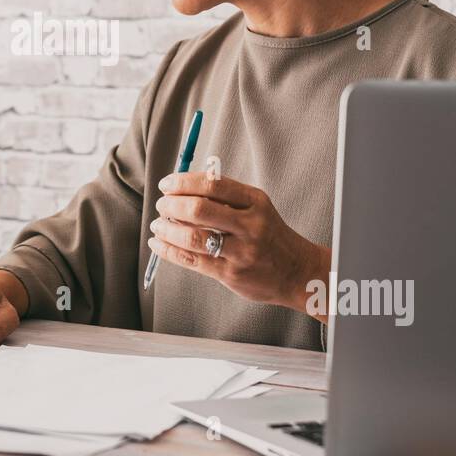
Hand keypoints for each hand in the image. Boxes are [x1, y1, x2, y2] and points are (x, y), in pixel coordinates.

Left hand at [147, 171, 330, 318]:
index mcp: (255, 201)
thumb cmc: (269, 235)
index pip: (213, 184)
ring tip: (158, 225)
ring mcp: (241, 251)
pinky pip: (193, 260)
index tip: (167, 185)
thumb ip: (224, 198)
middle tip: (161, 205)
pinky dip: (170, 250)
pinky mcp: (231, 274)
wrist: (297, 271)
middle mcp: (250, 224)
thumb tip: (180, 191)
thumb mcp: (256, 208)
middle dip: (172, 205)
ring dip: (168, 229)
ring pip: (193, 237)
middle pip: (200, 209)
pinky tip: (159, 244)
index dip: (184, 182)